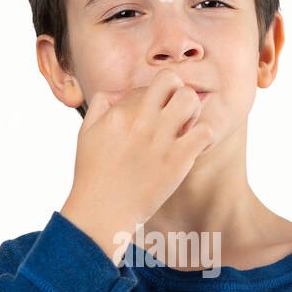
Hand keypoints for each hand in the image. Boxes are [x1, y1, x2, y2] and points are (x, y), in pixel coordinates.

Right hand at [61, 68, 218, 263]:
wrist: (103, 211)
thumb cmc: (94, 175)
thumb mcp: (86, 133)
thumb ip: (100, 106)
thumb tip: (115, 92)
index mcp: (119, 113)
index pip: (146, 86)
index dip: (154, 98)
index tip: (153, 116)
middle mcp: (140, 121)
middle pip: (170, 79)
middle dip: (176, 92)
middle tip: (175, 114)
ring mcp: (160, 140)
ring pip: (190, 99)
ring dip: (192, 111)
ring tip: (185, 129)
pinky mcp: (177, 160)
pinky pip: (205, 132)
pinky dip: (205, 136)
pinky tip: (194, 147)